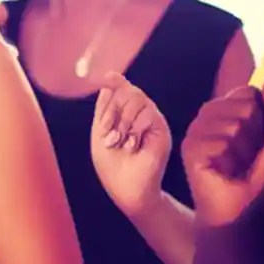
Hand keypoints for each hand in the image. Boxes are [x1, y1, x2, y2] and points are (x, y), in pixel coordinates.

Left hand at [91, 72, 171, 217]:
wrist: (126, 187)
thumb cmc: (111, 164)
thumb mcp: (100, 131)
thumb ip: (104, 108)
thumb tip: (109, 81)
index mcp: (123, 114)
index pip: (121, 90)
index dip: (116, 82)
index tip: (108, 76)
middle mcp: (139, 115)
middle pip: (128, 91)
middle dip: (113, 111)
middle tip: (108, 133)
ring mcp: (152, 121)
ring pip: (138, 99)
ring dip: (123, 121)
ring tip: (118, 142)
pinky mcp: (162, 130)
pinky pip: (149, 113)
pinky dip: (135, 128)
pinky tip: (132, 145)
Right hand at [181, 76, 263, 227]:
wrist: (236, 216)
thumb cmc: (255, 181)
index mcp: (225, 112)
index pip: (248, 93)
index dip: (262, 119)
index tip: (258, 143)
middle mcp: (206, 118)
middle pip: (243, 106)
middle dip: (255, 134)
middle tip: (247, 158)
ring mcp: (195, 132)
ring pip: (233, 124)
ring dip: (245, 150)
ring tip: (237, 167)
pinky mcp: (189, 148)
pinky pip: (221, 141)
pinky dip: (231, 160)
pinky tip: (225, 172)